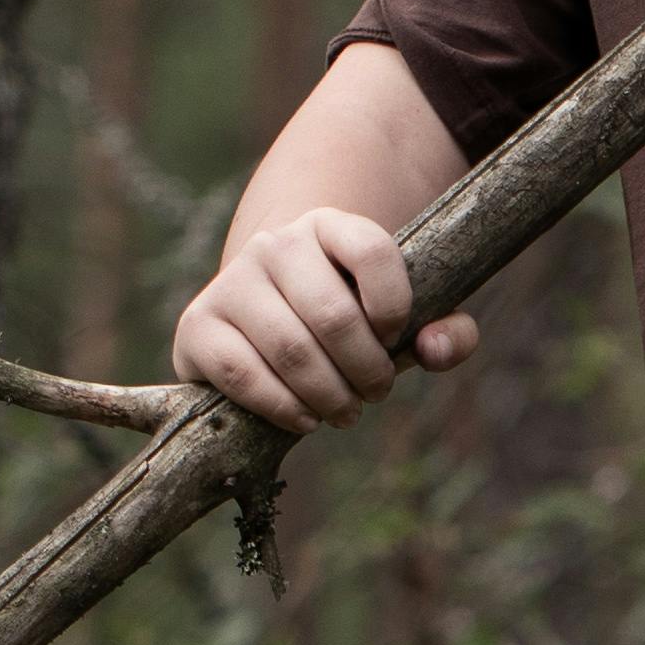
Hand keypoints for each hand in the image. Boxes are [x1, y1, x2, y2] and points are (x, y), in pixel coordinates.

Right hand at [169, 201, 475, 434]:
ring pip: (292, 350)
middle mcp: (275, 243)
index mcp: (330, 225)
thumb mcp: (403, 320)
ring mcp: (232, 282)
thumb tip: (436, 349)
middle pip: (334, 316)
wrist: (267, 318)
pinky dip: (285, 408)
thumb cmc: (350, 322)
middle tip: (375, 392)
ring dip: (331, 397)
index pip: (373, 251)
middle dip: (367, 371)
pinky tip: (306, 418)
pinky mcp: (198, 326)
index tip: (395, 339)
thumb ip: (445, 331)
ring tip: (346, 412)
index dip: (396, 308)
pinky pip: (244, 376)